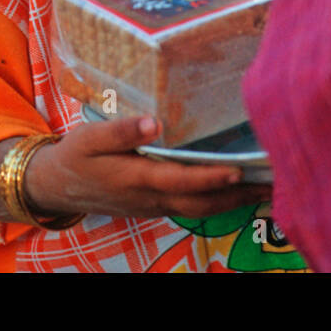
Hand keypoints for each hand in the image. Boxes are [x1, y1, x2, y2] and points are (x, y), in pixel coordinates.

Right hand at [23, 116, 269, 219]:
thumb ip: (121, 131)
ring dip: (234, 199)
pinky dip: (219, 200)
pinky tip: (236, 189)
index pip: (181, 180)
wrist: (57, 186)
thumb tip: (153, 122)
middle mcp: (151, 197)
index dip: (211, 177)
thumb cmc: (75, 155)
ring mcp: (155, 205)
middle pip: (202, 202)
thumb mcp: (89, 137)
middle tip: (272, 181)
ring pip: (201, 207)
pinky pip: (194, 206)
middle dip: (238, 193)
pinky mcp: (155, 204)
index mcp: (136, 178)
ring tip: (266, 186)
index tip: (239, 169)